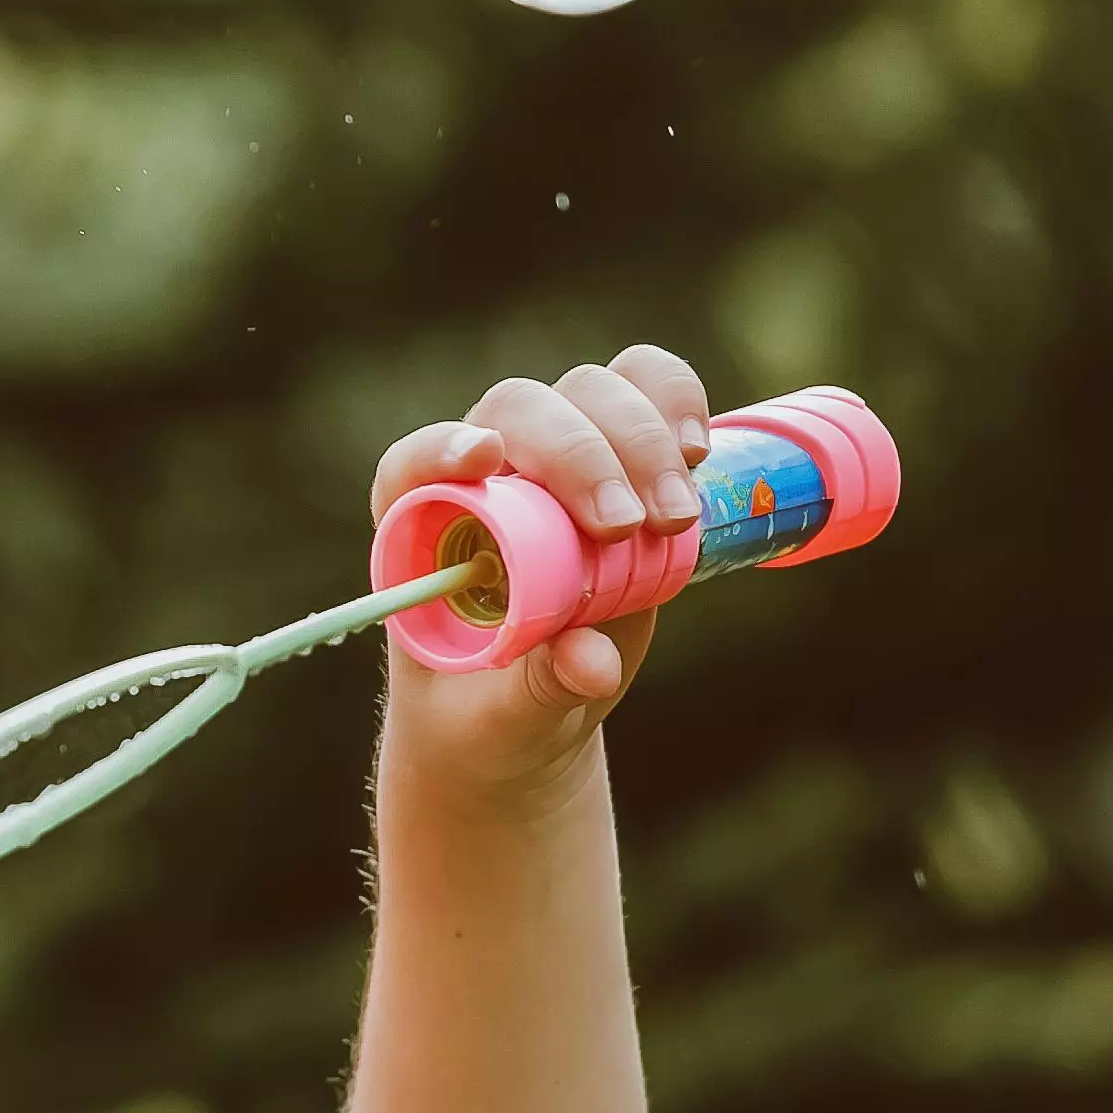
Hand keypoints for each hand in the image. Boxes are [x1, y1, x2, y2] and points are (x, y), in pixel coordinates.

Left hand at [367, 346, 710, 798]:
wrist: (525, 718)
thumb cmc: (487, 719)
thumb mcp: (505, 721)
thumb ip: (542, 689)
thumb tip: (591, 661)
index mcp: (418, 534)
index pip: (412, 465)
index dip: (440, 447)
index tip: (486, 459)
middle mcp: (483, 481)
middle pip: (520, 411)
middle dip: (579, 454)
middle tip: (625, 527)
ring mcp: (552, 465)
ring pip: (590, 392)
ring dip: (641, 435)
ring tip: (676, 515)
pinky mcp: (619, 466)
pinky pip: (647, 395)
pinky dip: (679, 404)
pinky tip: (699, 450)